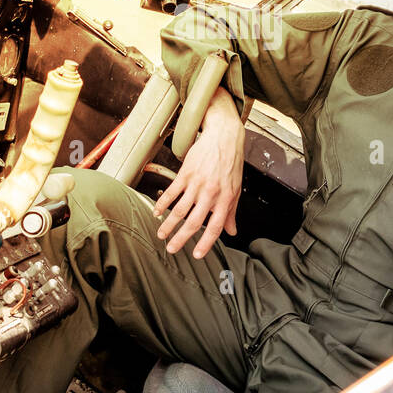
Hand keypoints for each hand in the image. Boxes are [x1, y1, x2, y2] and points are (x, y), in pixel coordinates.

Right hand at [153, 89, 243, 259]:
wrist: (224, 137)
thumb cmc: (231, 163)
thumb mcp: (236, 189)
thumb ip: (232, 212)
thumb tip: (232, 231)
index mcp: (225, 199)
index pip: (215, 227)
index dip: (206, 243)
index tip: (197, 255)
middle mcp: (211, 194)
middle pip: (193, 222)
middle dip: (181, 239)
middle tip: (172, 249)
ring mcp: (197, 184)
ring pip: (180, 209)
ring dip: (168, 225)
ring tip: (161, 234)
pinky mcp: (186, 174)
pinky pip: (171, 192)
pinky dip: (162, 203)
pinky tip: (156, 212)